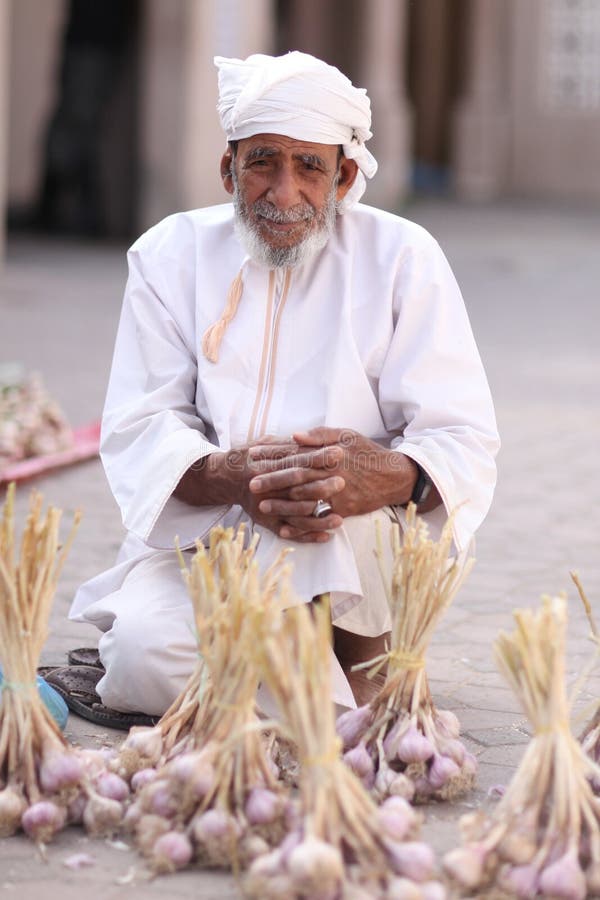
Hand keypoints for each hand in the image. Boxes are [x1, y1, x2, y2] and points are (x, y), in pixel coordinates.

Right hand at [174, 436, 343, 542]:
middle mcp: (265, 488)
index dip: (317, 457)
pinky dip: (308, 535)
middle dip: (321, 486)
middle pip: (297, 488)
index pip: (296, 460)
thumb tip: (309, 437)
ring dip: (318, 518)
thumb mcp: (265, 443)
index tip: (338, 452)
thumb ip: (287, 443)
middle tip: (343, 482)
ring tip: (340, 518)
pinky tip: (326, 536)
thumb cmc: (250, 457)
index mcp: (266, 465)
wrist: (225, 478)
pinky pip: (289, 532)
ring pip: (294, 515)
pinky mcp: (267, 523)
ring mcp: (266, 508)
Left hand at [248, 427, 420, 522]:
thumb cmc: (367, 453)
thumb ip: (320, 435)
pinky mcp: (343, 509)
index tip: (253, 454)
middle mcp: (330, 473)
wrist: (393, 476)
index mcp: (328, 453)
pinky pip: (318, 519)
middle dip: (271, 479)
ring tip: (262, 505)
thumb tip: (294, 435)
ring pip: (304, 500)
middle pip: (295, 476)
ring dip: (281, 503)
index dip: (273, 453)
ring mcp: (337, 493)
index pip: (295, 452)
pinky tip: (284, 528)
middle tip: (250, 483)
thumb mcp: (346, 435)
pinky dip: (301, 526)